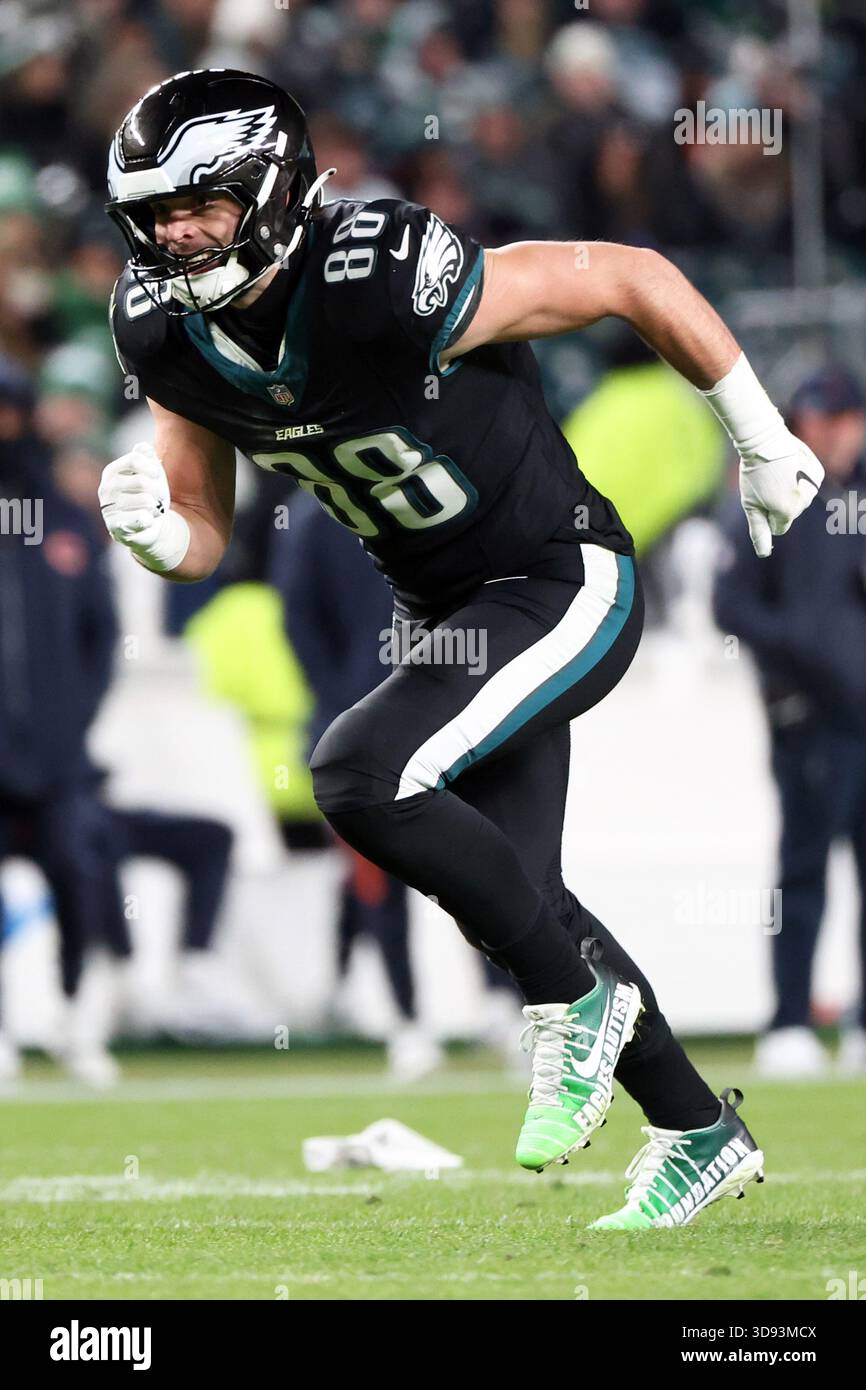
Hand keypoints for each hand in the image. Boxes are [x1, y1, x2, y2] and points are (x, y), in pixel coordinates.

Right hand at [98, 442, 170, 549]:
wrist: (145, 525)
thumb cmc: (146, 495)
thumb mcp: (149, 473)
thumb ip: (146, 457)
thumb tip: (144, 447)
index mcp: (111, 472)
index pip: (134, 459)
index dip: (150, 467)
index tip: (156, 475)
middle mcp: (106, 489)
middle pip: (143, 482)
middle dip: (158, 491)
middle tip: (158, 498)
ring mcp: (109, 508)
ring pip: (146, 501)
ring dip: (156, 507)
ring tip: (152, 510)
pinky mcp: (115, 527)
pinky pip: (141, 519)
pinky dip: (150, 520)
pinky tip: (147, 520)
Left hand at [738, 430, 823, 557]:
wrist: (765, 441)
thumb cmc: (753, 474)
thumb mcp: (751, 504)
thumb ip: (759, 530)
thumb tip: (764, 554)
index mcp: (786, 512)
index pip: (778, 527)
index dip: (766, 514)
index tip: (760, 498)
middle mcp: (803, 502)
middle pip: (790, 513)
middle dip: (778, 503)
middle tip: (767, 483)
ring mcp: (812, 487)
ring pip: (800, 500)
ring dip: (789, 491)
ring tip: (777, 474)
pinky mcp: (818, 474)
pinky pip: (808, 485)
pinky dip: (800, 479)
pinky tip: (790, 468)